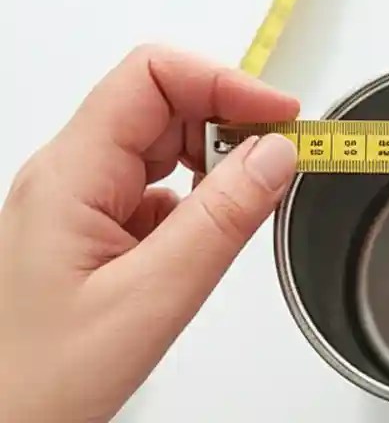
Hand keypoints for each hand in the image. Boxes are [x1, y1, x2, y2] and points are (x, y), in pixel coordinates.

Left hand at [0, 45, 299, 422]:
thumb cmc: (36, 380)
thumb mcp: (150, 299)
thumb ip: (221, 220)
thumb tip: (276, 153)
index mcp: (71, 176)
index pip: (152, 77)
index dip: (224, 82)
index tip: (281, 116)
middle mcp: (69, 177)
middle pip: (161, 102)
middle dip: (229, 120)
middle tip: (283, 160)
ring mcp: (77, 202)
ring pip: (161, 144)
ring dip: (216, 159)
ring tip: (254, 200)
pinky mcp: (90, 231)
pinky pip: (155, 188)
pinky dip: (199, 199)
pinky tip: (215, 233)